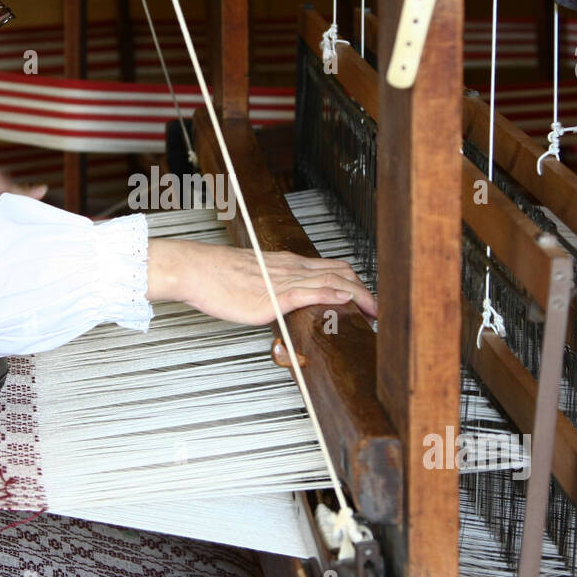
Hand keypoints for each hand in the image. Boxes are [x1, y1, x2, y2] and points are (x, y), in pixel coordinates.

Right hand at [146, 238, 376, 325]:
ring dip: (358, 297)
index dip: (355, 283)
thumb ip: (272, 291)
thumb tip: (281, 304)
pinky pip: (309, 293)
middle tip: (381, 311)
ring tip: (375, 311)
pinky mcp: (272, 296)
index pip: (332, 269)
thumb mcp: (252, 281)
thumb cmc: (216, 277)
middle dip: (365, 292)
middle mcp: (291, 269)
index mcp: (287, 265)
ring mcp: (283, 281)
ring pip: (331, 283)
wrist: (195, 270)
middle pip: (340, 274)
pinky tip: (346, 302)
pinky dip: (332, 296)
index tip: (369, 299)